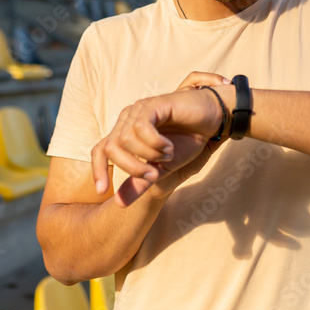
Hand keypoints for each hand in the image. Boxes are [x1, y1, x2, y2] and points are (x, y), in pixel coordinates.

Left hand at [92, 71, 229, 206]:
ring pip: (125, 139)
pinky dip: (155, 143)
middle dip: (130, 168)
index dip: (98, 170)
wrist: (212, 120)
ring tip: (167, 156)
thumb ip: (140, 183)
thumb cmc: (186, 141)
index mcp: (125, 132)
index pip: (101, 149)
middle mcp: (128, 119)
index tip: (102, 191)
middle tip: (154, 175)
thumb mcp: (161, 169)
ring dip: (148, 155)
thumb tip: (118, 204)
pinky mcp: (153, 104)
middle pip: (111, 147)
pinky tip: (168, 147)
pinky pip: (141, 127)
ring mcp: (139, 110)